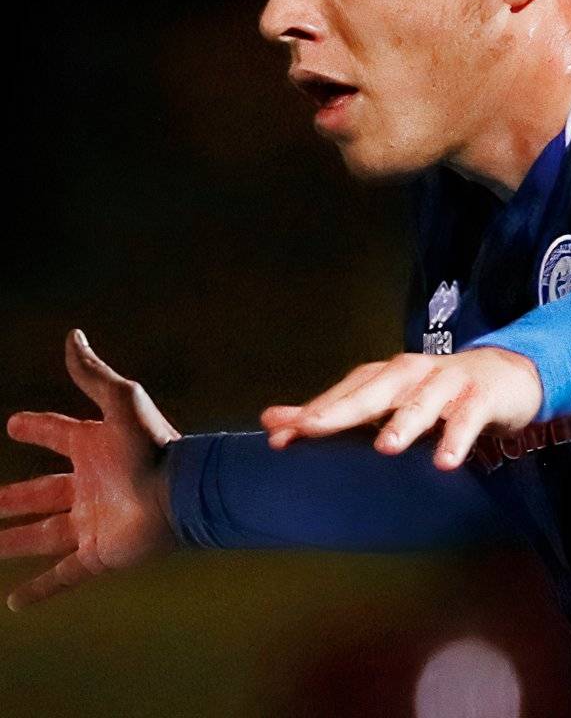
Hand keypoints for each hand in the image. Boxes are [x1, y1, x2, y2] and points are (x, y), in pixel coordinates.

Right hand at [1, 330, 180, 610]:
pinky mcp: (99, 554)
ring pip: (43, 535)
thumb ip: (94, 374)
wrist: (186, 496)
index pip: (59, 434)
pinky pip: (63, 576)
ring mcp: (93, 522)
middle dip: (13, 496)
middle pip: (42, 492)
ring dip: (14, 541)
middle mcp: (91, 486)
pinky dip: (40, 590)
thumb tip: (73, 335)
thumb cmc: (156, 448)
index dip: (38, 428)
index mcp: (95, 449)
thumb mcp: (122, 403)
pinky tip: (16, 603)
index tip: (15, 424)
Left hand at [259, 347, 543, 470]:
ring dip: (405, 421)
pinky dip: (457, 437)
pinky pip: (468, 417)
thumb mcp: (388, 401)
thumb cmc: (439, 393)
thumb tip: (271, 423)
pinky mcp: (482, 395)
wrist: (510, 374)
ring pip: (423, 400)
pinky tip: (446, 461)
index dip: (313, 411)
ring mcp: (449, 382)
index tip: (278, 434)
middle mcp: (413, 374)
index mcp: (387, 376)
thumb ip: (336, 413)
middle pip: (376, 390)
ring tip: (387, 447)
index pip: (344, 392)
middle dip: (344, 409)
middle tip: (312, 428)